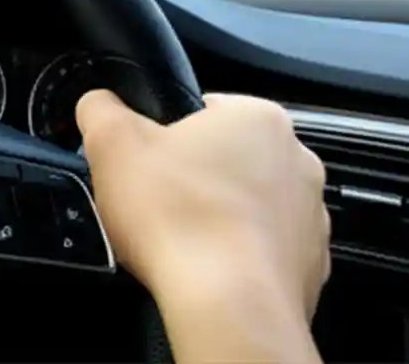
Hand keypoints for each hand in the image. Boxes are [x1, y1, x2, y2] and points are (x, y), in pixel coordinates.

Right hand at [76, 91, 328, 361]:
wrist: (227, 304)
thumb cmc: (179, 219)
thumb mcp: (113, 144)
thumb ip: (101, 110)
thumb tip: (98, 104)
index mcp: (258, 116)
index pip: (205, 111)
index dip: (166, 138)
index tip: (147, 165)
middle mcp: (297, 159)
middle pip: (229, 159)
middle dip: (194, 179)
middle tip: (158, 204)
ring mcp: (310, 214)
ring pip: (249, 206)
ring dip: (218, 219)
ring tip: (182, 241)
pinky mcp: (309, 263)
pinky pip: (264, 252)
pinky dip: (238, 259)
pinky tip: (209, 269)